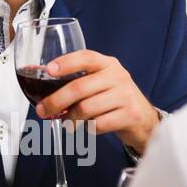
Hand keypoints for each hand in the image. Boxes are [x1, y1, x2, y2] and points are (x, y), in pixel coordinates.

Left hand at [37, 50, 159, 153]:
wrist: (145, 119)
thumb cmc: (114, 99)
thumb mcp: (100, 83)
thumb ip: (78, 81)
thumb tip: (42, 89)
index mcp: (107, 64)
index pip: (85, 57)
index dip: (66, 63)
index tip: (48, 70)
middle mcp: (118, 76)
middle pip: (79, 88)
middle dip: (56, 101)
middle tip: (43, 111)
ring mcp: (126, 96)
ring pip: (85, 108)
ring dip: (70, 119)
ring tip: (67, 122)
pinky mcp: (130, 115)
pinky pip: (98, 124)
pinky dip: (87, 129)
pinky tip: (86, 128)